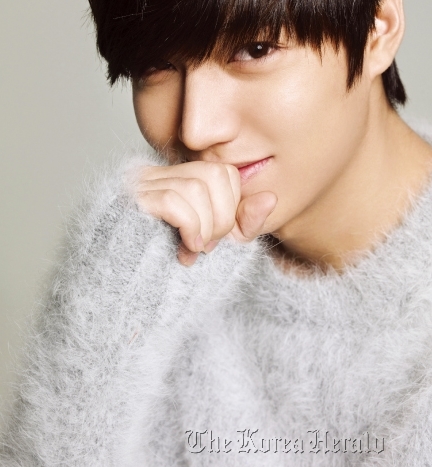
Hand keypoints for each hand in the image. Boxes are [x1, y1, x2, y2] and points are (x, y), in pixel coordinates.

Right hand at [134, 161, 277, 264]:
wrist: (126, 295)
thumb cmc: (168, 266)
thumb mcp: (217, 243)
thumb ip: (244, 223)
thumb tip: (271, 198)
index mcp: (177, 178)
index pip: (223, 171)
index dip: (230, 206)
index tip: (216, 237)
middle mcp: (158, 172)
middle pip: (214, 173)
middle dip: (221, 217)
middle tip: (206, 246)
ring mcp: (140, 183)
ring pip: (196, 187)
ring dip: (205, 226)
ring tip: (193, 249)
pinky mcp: (129, 200)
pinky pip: (173, 201)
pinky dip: (190, 227)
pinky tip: (185, 247)